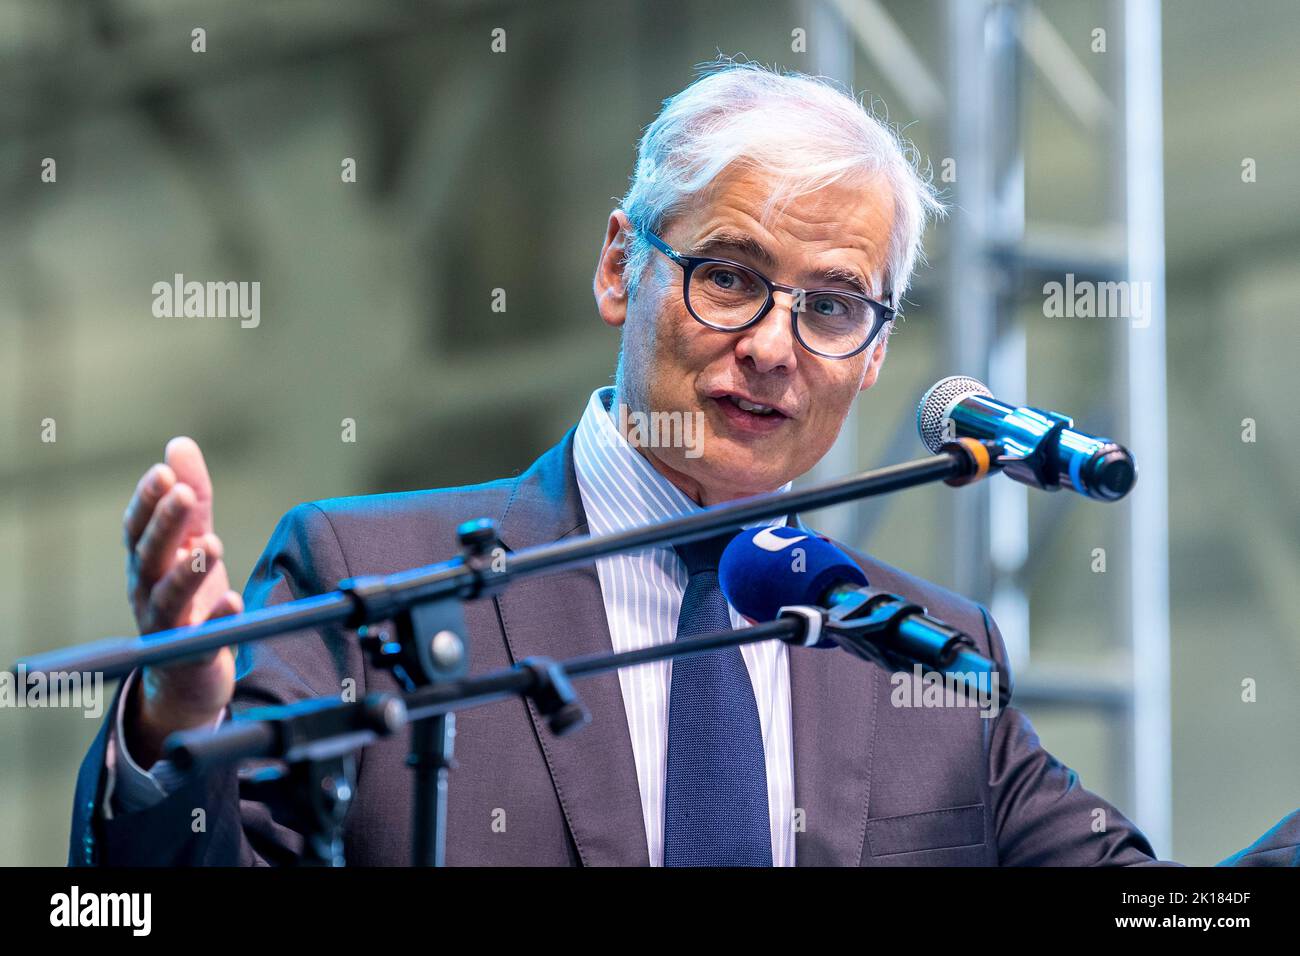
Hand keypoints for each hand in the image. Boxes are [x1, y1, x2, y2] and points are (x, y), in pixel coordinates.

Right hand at [123, 437, 240, 765]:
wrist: (186, 671)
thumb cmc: (188, 598)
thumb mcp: (190, 542)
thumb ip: (191, 498)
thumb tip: (179, 445)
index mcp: (147, 561)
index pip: (139, 526)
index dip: (148, 500)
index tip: (163, 472)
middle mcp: (148, 591)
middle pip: (150, 554)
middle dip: (165, 524)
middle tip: (183, 495)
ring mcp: (167, 625)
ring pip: (169, 597)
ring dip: (188, 570)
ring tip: (211, 545)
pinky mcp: (192, 653)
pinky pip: (203, 637)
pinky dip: (218, 618)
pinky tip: (234, 600)